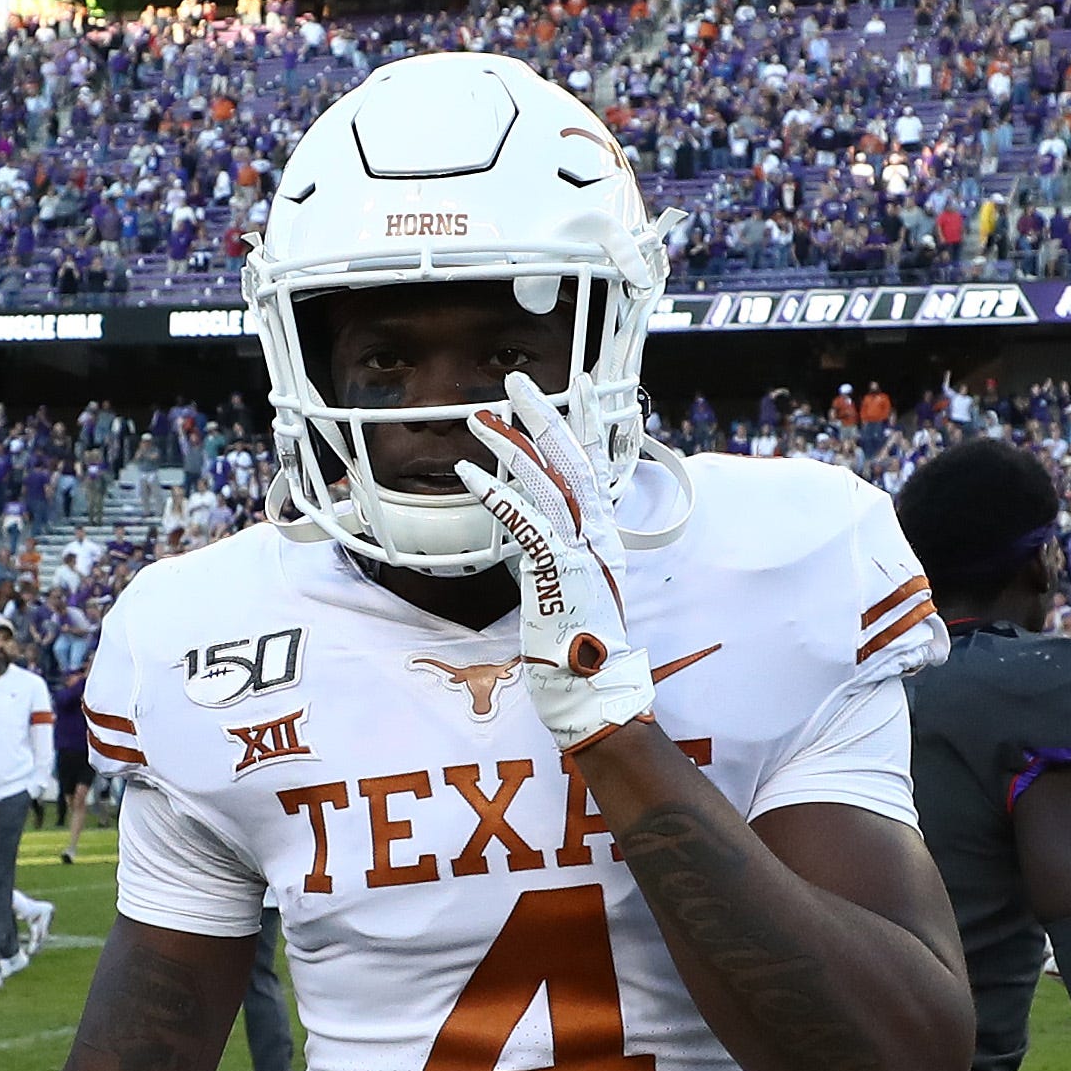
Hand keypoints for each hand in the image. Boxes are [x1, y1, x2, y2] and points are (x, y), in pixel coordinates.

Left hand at [455, 372, 653, 752]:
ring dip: (510, 444)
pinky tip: (467, 474)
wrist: (590, 687)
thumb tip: (530, 538)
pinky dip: (495, 495)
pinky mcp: (560, 569)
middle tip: (516, 382)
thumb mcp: (569, 587)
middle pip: (572, 460)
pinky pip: (525, 522)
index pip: (593, 467)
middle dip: (544, 416)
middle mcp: (598, 535)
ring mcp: (581, 550)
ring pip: (547, 481)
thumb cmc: (575, 645)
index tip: (572, 388)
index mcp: (603, 536)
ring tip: (480, 417)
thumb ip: (554, 555)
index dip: (582, 424)